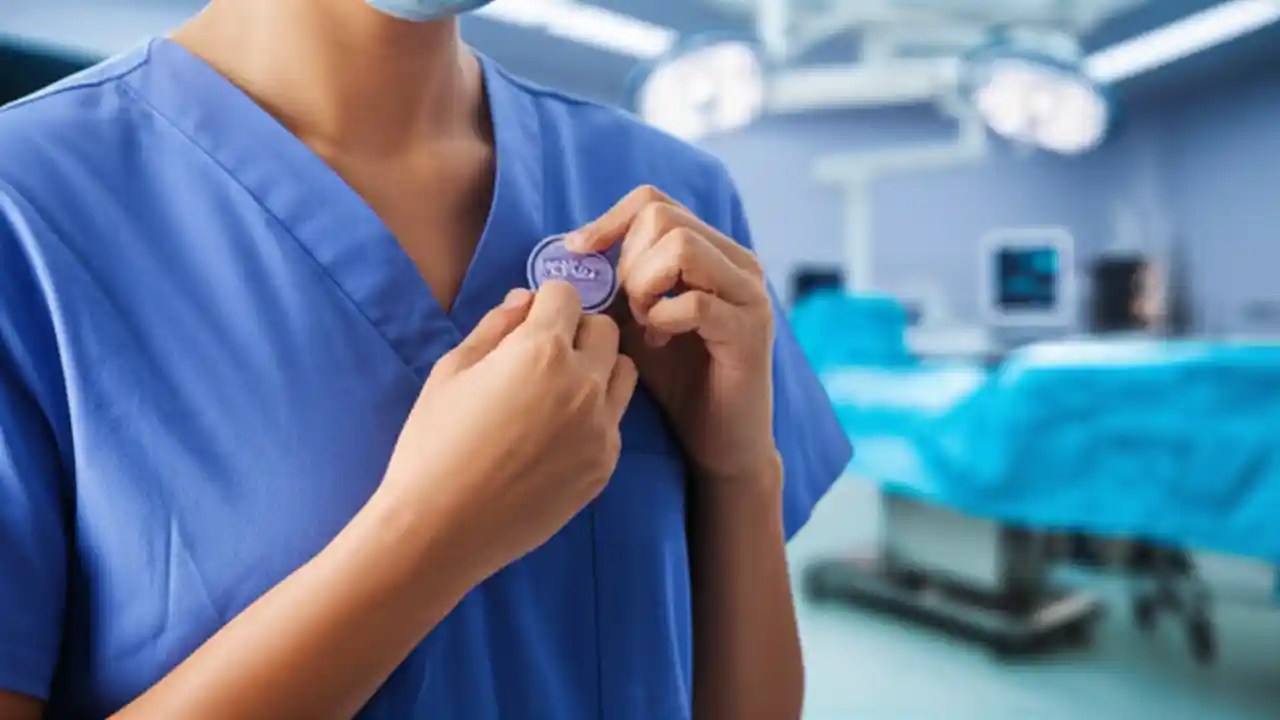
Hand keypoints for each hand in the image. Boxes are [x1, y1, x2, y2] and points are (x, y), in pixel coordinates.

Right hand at [380, 283, 637, 582]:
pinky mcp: (605, 464)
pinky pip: (614, 420)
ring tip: (556, 391)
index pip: (566, 294)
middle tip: (541, 355)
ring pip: (622, 372)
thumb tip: (525, 300)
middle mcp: (584, 383)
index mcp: (542, 351)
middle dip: (575, 330)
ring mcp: (601, 427)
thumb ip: (495, 327)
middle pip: (604, 329)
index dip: (544, 301)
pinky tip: (554, 436)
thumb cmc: (434, 444)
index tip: (528, 321)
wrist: (442, 528)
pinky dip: (594, 414)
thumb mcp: (451, 371)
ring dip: (596, 368)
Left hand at [566, 185, 777, 484]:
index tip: (579, 254)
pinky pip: (695, 302)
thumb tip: (568, 254)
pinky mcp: (751, 331)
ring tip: (644, 323)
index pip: (654, 201)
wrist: (720, 443)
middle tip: (627, 308)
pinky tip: (658, 344)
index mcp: (713, 251)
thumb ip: (614, 286)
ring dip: (645, 285)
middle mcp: (739, 262)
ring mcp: (749, 294)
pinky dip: (663, 319)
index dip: (609, 222)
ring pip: (682, 247)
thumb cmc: (677, 382)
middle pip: (664, 217)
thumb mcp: (635, 322)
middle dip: (628, 262)